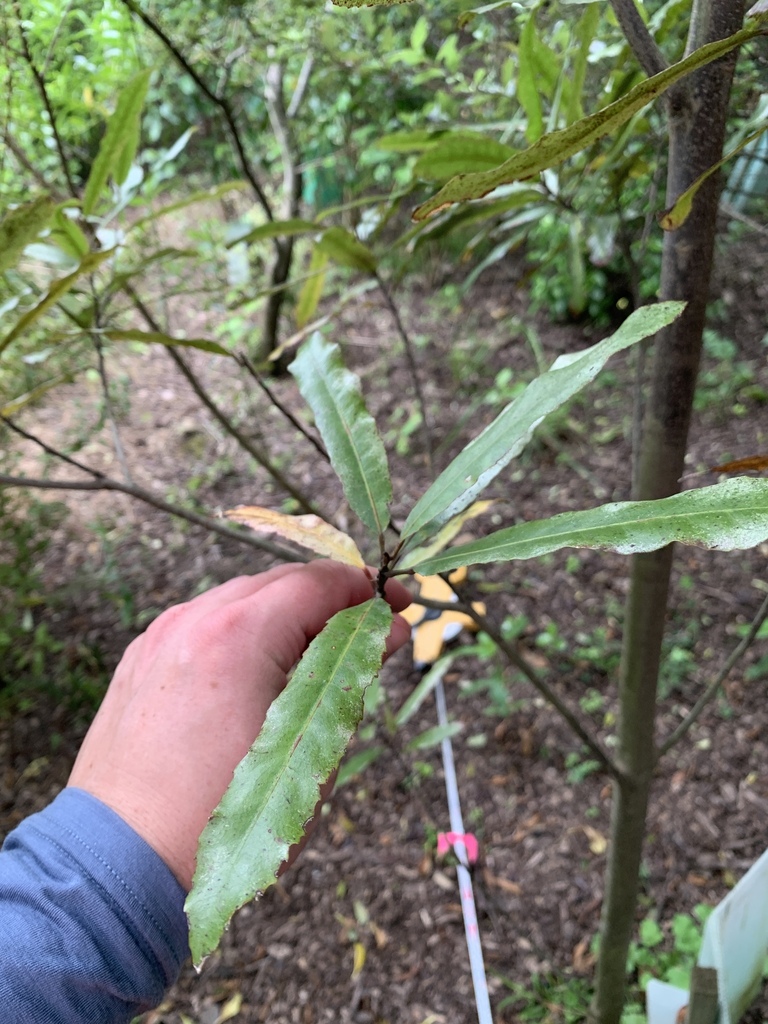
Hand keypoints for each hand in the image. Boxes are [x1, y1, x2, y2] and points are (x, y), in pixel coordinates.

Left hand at [68, 561, 410, 889]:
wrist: (123, 860)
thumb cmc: (228, 815)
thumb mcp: (311, 747)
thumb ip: (351, 679)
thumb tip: (386, 634)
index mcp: (239, 636)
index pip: (319, 585)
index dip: (368, 590)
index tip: (400, 605)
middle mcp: (194, 620)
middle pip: (280, 582)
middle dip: (330, 599)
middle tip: (370, 629)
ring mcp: (161, 636)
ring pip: (240, 599)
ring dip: (285, 614)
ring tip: (317, 653)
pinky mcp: (141, 659)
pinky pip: (204, 624)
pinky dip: (243, 633)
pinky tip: (261, 669)